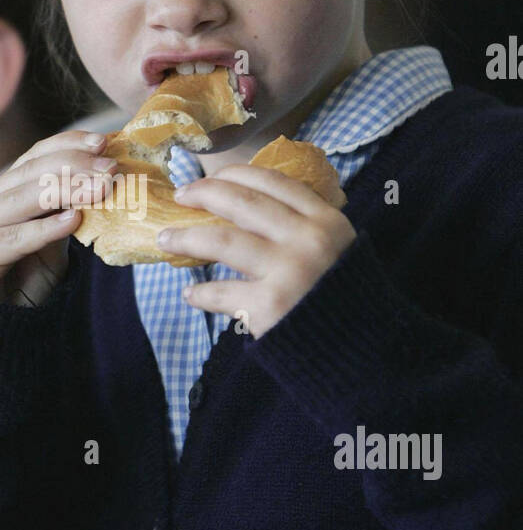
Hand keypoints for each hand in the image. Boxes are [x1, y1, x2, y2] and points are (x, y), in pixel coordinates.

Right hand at [0, 129, 117, 303]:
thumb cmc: (18, 281)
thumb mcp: (50, 242)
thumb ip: (65, 214)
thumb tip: (103, 188)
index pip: (35, 156)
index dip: (69, 144)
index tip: (104, 142)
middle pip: (31, 172)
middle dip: (75, 165)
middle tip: (110, 168)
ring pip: (23, 199)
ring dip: (66, 190)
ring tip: (100, 188)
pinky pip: (12, 238)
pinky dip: (43, 228)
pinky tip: (72, 221)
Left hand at [157, 163, 355, 338]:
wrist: (363, 354)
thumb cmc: (344, 299)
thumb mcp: (338, 250)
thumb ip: (305, 227)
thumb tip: (246, 208)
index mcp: (326, 220)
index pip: (273, 182)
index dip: (235, 175)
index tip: (210, 177)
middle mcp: (308, 240)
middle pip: (242, 203)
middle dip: (204, 193)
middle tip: (181, 196)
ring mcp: (288, 272)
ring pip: (221, 240)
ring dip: (186, 237)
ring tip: (166, 240)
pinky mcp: (269, 306)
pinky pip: (219, 292)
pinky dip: (199, 293)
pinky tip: (190, 294)